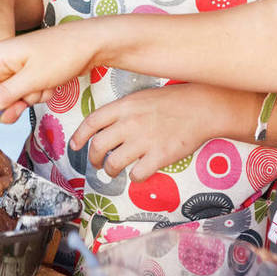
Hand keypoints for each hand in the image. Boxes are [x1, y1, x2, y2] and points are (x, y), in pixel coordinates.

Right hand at [0, 26, 95, 132]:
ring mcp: (15, 67)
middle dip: (10, 105)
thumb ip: (4, 95)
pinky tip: (51, 84)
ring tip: (45, 86)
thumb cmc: (63, 54)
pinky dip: (38, 94)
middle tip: (26, 102)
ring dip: (28, 99)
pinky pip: (25, 94)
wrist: (92, 43)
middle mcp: (2, 61)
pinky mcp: (29, 73)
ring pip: (10, 98)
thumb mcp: (32, 79)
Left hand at [70, 83, 229, 181]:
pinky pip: (137, 175)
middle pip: (98, 147)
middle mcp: (129, 124)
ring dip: (110, 171)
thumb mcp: (140, 98)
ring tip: (115, 170)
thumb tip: (104, 127)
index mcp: (123, 107)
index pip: (91, 123)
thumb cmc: (172, 101)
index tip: (75, 145)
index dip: (79, 136)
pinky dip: (134, 178)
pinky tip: (139, 172)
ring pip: (113, 164)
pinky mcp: (159, 156)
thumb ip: (121, 112)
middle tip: (98, 163)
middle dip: (94, 159)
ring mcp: (144, 141)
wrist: (201, 107)